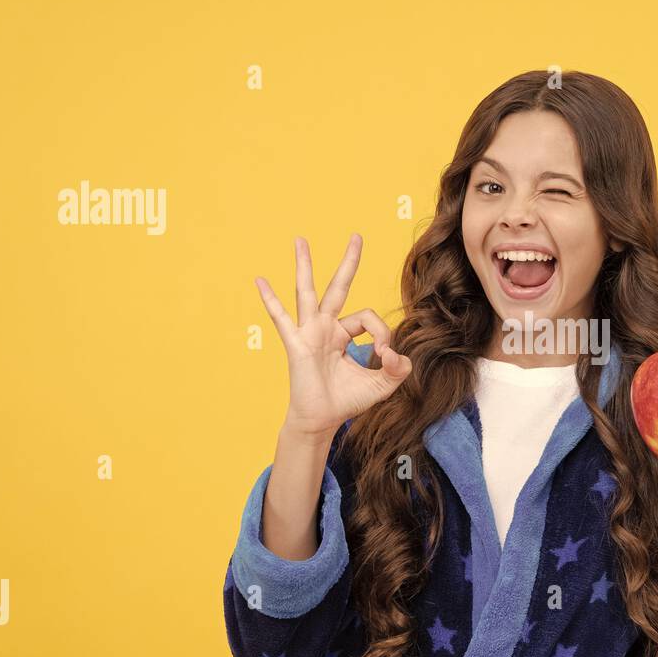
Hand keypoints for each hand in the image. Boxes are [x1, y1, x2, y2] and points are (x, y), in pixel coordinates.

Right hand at [255, 234, 412, 437]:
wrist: (321, 420)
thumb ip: (396, 370)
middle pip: (339, 287)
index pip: (368, 318)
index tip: (386, 356)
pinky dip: (270, 300)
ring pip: (308, 293)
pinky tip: (260, 281)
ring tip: (301, 240)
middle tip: (357, 236)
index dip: (383, 334)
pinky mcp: (297, 344)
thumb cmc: (347, 401)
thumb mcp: (381, 385)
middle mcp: (326, 327)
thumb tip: (397, 355)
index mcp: (344, 333)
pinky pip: (282, 319)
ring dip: (305, 266)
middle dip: (349, 262)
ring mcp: (309, 333)